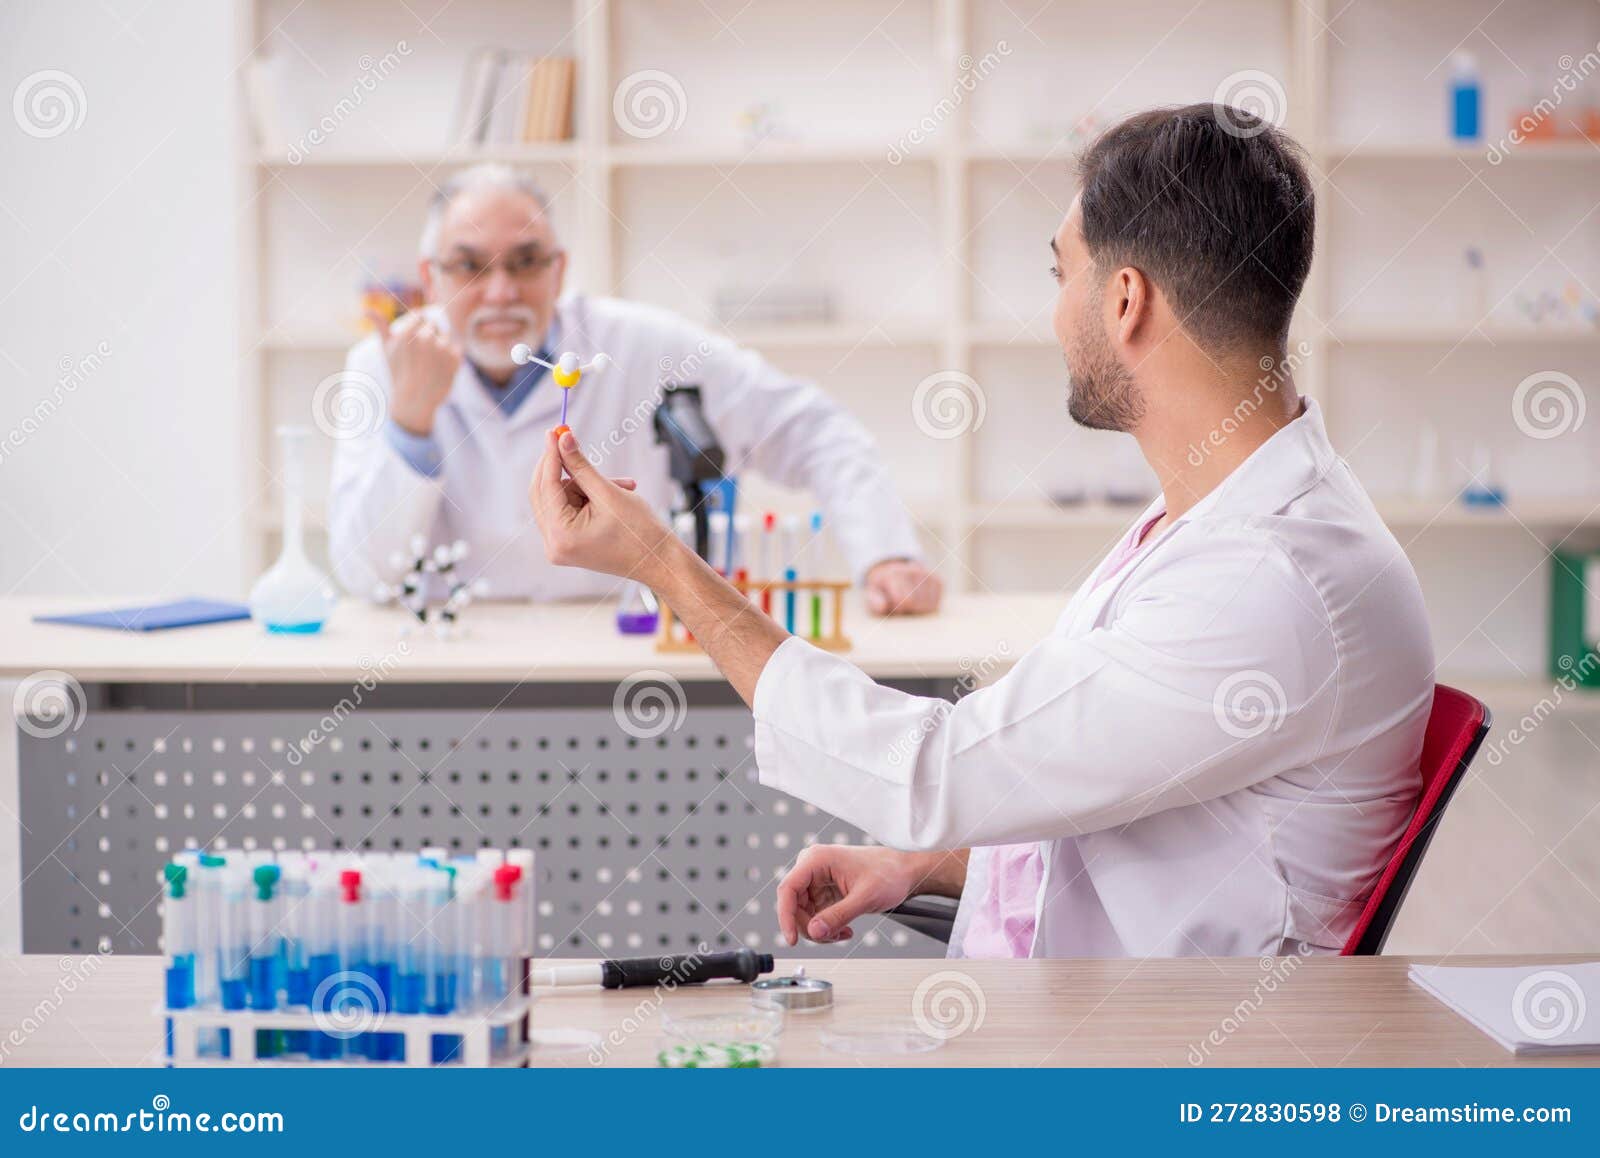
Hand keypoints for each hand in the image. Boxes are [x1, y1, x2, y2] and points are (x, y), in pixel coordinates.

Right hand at [372, 311, 461, 435]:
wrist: (414, 401)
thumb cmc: (398, 373)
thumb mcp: (387, 349)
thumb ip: (380, 326)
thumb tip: (366, 310)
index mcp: (408, 333)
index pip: (420, 315)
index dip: (418, 327)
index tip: (415, 342)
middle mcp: (426, 338)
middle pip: (434, 325)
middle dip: (430, 336)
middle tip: (422, 357)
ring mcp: (442, 348)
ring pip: (446, 336)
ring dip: (441, 347)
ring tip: (430, 364)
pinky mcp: (455, 359)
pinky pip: (456, 349)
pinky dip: (451, 358)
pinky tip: (440, 370)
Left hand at [530, 428, 673, 582]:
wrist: (659, 562)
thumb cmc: (640, 532)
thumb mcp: (608, 492)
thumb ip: (580, 465)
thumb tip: (562, 438)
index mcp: (561, 535)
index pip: (547, 486)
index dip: (551, 455)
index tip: (554, 432)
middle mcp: (553, 545)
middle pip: (544, 493)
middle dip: (564, 469)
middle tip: (569, 441)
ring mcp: (559, 547)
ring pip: (559, 499)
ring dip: (584, 484)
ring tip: (620, 485)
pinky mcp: (568, 544)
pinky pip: (568, 510)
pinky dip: (586, 497)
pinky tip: (614, 494)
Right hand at [775, 845, 952, 944]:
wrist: (904, 872)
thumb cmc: (889, 874)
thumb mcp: (864, 898)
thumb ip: (838, 916)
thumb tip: (814, 932)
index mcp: (817, 859)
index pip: (788, 889)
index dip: (785, 917)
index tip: (792, 940)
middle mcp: (812, 867)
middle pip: (794, 905)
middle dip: (811, 927)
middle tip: (831, 937)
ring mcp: (817, 880)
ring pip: (804, 914)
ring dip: (820, 930)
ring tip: (843, 932)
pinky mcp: (823, 891)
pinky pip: (815, 915)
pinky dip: (827, 927)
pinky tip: (845, 929)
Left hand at [864, 559, 941, 615]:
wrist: (894, 572)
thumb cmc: (882, 588)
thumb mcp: (872, 593)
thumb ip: (874, 600)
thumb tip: (883, 607)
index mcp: (896, 573)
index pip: (905, 601)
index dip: (898, 609)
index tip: (893, 606)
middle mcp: (915, 571)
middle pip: (917, 605)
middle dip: (908, 610)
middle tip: (900, 605)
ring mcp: (929, 576)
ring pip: (928, 607)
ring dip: (918, 611)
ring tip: (909, 603)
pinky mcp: (939, 582)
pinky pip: (936, 605)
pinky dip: (927, 608)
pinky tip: (918, 601)